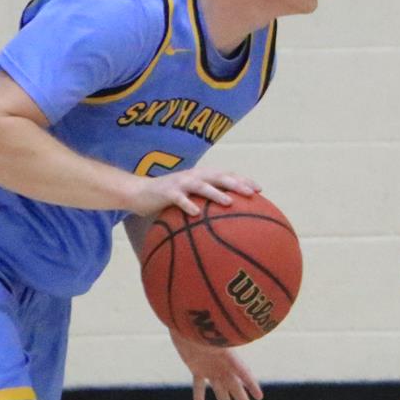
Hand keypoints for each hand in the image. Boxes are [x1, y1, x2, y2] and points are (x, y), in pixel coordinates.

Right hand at [129, 167, 259, 218]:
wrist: (139, 193)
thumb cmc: (169, 199)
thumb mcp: (189, 198)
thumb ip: (206, 205)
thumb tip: (227, 225)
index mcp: (202, 176)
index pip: (227, 175)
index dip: (243, 180)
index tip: (260, 189)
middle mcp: (194, 176)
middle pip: (219, 176)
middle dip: (236, 183)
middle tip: (251, 194)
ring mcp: (180, 183)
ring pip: (201, 185)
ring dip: (216, 193)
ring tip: (229, 202)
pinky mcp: (166, 192)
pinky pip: (179, 198)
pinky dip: (188, 204)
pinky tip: (196, 213)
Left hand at [168, 327, 263, 399]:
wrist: (186, 321)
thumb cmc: (203, 323)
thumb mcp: (216, 334)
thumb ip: (225, 338)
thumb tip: (234, 334)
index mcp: (229, 357)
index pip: (244, 373)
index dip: (251, 384)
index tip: (259, 397)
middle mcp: (222, 365)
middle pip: (235, 388)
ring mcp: (211, 368)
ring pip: (220, 391)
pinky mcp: (197, 369)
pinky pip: (199, 387)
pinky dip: (199, 399)